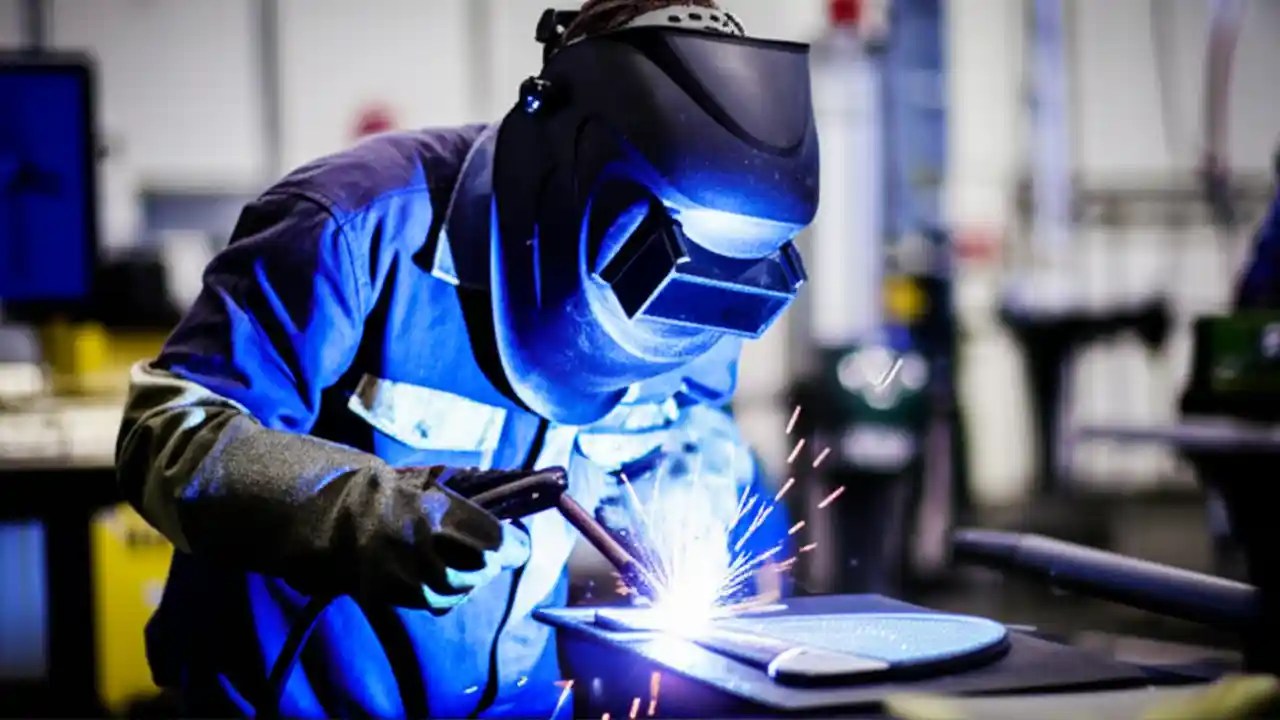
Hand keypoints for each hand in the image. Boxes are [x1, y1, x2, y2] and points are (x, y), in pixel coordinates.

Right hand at [405, 469, 534, 612]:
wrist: (336, 516)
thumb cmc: (392, 490)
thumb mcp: (435, 479)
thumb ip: (474, 494)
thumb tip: (518, 496)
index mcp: (444, 516)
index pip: (503, 544)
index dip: (515, 542)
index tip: (516, 535)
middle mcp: (430, 553)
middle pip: (485, 570)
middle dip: (493, 559)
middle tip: (489, 547)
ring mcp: (410, 580)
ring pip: (462, 592)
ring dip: (471, 578)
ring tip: (460, 558)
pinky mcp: (394, 598)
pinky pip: (437, 605)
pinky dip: (446, 593)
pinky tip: (436, 571)